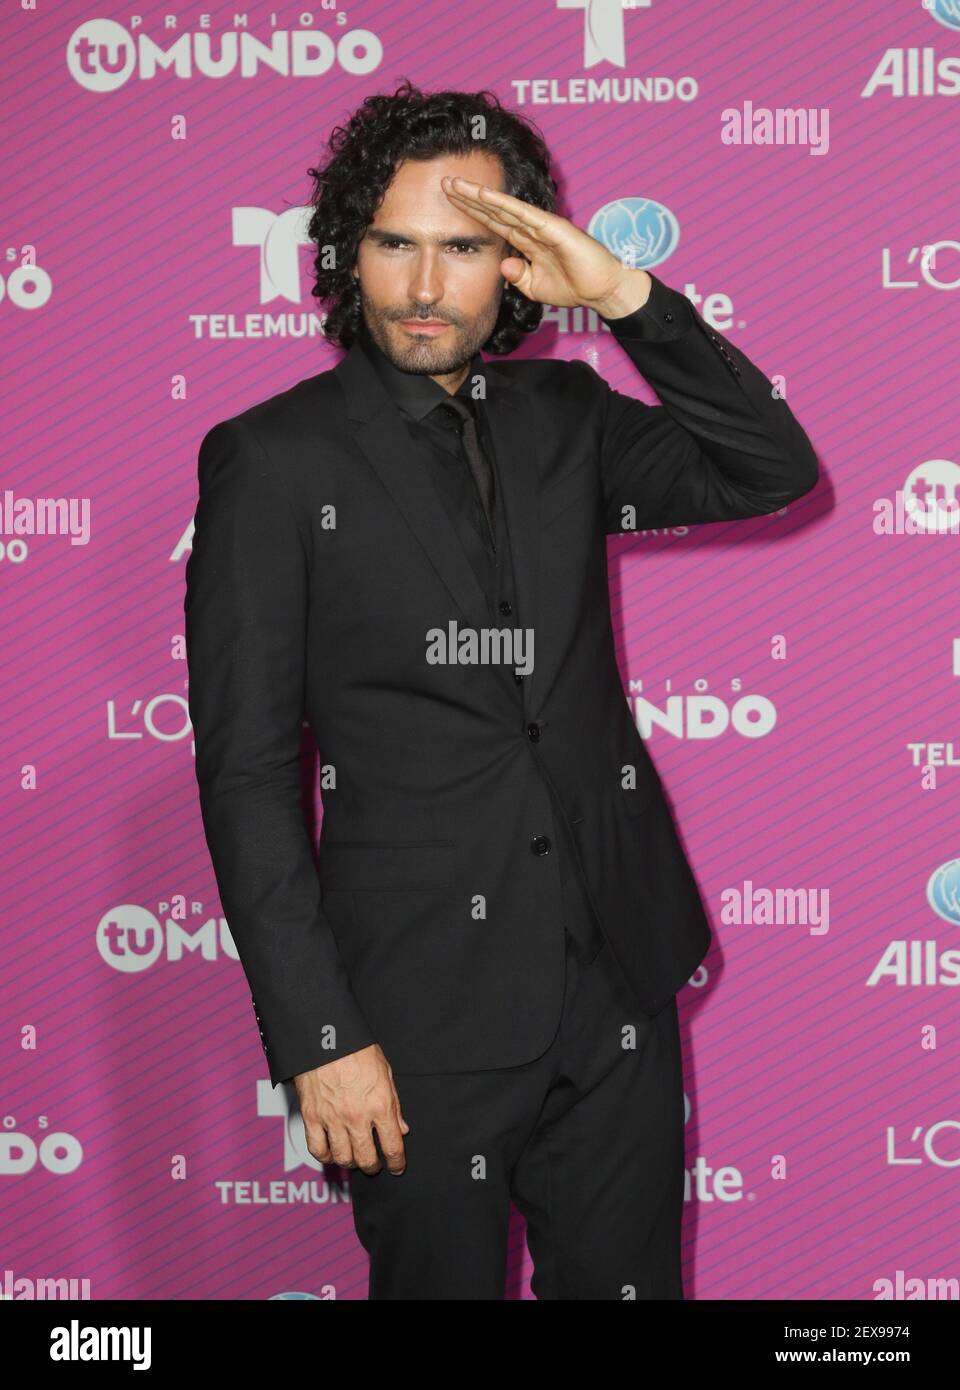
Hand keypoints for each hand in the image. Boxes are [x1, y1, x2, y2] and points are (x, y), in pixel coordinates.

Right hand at [294, 1043, 409, 1175]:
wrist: (326, 1037)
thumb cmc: (357, 1050)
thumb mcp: (385, 1073)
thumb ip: (394, 1106)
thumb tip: (401, 1129)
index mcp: (380, 1105)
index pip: (392, 1146)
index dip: (396, 1162)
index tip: (397, 1167)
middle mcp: (357, 1117)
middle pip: (366, 1158)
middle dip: (373, 1166)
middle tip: (374, 1165)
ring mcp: (333, 1119)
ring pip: (343, 1158)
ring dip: (351, 1163)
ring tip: (354, 1159)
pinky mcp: (312, 1117)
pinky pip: (318, 1149)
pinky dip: (325, 1156)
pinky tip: (332, 1153)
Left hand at [441, 174, 651, 317]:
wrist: (601, 291)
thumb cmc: (573, 287)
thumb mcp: (535, 287)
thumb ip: (517, 276)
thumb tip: (502, 264)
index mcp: (526, 241)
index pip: (492, 222)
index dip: (470, 211)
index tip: (448, 202)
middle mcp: (530, 228)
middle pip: (492, 209)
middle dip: (467, 197)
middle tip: (443, 182)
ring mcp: (541, 225)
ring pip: (503, 206)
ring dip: (478, 194)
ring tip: (455, 183)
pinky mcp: (553, 227)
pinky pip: (523, 214)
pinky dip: (503, 203)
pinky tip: (484, 194)